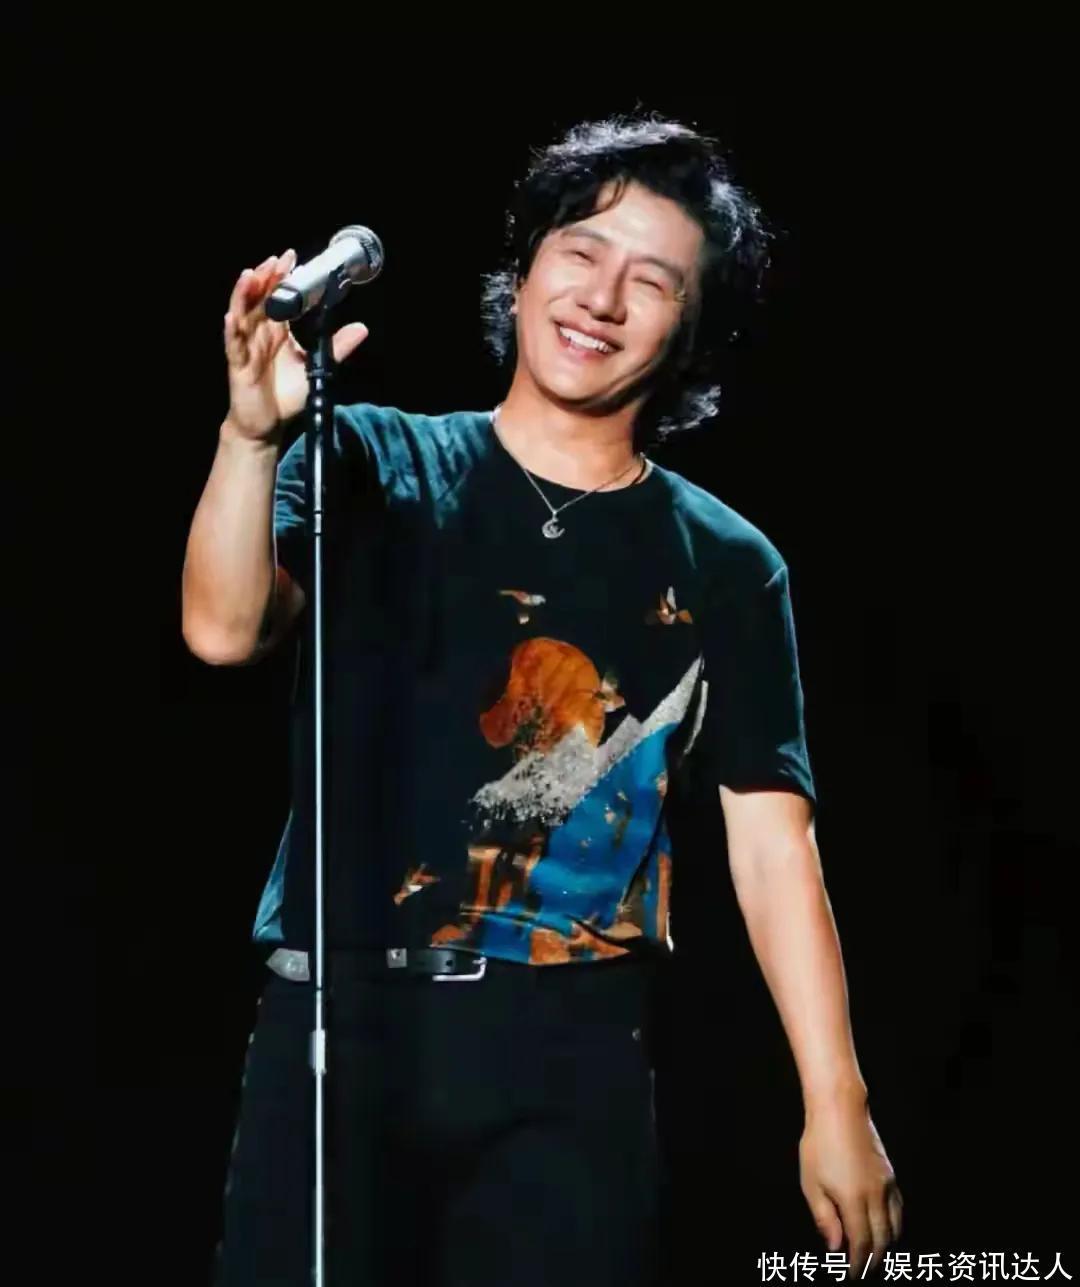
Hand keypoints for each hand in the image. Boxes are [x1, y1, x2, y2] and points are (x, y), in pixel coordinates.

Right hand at [222, 249, 368, 442]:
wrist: (268, 425)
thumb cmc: (286, 395)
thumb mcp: (316, 367)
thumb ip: (337, 347)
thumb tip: (362, 328)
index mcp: (276, 330)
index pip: (278, 297)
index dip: (283, 277)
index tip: (292, 258)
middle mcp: (259, 333)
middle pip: (259, 299)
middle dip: (266, 278)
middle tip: (276, 260)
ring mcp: (246, 347)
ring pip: (242, 314)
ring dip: (244, 294)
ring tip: (250, 275)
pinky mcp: (238, 365)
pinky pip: (233, 345)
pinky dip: (232, 330)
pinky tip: (232, 317)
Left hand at [799, 1098, 902, 1279]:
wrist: (840, 1110)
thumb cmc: (819, 1144)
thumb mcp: (811, 1182)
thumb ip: (824, 1218)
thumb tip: (835, 1247)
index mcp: (854, 1201)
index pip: (862, 1244)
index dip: (858, 1264)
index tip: (851, 1275)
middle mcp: (876, 1196)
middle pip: (883, 1240)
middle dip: (875, 1260)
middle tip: (863, 1270)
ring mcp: (887, 1185)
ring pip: (895, 1227)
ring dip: (887, 1244)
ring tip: (874, 1253)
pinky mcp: (891, 1175)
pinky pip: (899, 1209)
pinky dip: (894, 1225)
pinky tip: (885, 1227)